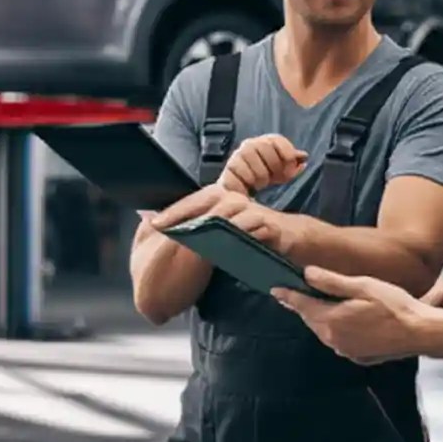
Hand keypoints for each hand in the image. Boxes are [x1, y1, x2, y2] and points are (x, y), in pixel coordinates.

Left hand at [151, 184, 299, 254]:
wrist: (288, 236)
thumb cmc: (251, 234)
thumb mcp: (223, 231)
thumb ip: (201, 229)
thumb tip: (169, 228)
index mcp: (221, 199)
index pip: (193, 200)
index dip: (174, 210)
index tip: (154, 223)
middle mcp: (234, 199)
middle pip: (206, 200)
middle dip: (184, 214)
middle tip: (165, 227)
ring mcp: (251, 210)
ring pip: (226, 211)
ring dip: (208, 222)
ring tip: (189, 234)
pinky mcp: (267, 223)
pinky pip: (251, 225)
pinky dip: (237, 231)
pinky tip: (224, 242)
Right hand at [218, 134, 307, 194]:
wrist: (241, 190)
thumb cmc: (265, 178)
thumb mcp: (283, 171)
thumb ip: (293, 163)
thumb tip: (304, 156)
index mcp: (267, 142)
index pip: (277, 140)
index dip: (287, 153)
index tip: (290, 167)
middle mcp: (251, 144)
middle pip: (264, 145)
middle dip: (274, 165)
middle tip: (275, 178)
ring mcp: (238, 154)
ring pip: (250, 155)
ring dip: (260, 174)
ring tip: (261, 183)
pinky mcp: (229, 166)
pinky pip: (238, 168)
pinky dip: (247, 179)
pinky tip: (249, 185)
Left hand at [272, 267, 433, 364]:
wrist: (419, 332)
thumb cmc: (394, 306)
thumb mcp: (363, 286)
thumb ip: (332, 282)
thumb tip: (307, 274)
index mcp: (331, 319)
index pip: (301, 305)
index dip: (288, 295)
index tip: (275, 289)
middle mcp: (333, 339)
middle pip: (311, 318)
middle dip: (303, 305)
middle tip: (295, 293)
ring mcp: (344, 350)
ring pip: (323, 330)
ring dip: (319, 317)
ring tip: (318, 303)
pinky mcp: (356, 356)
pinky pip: (338, 340)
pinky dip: (335, 328)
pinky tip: (345, 319)